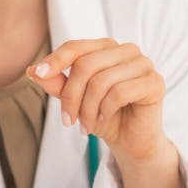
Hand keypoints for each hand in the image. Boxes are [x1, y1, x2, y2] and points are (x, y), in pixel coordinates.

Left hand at [26, 38, 166, 161]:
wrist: (131, 141)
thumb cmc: (103, 115)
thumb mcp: (75, 99)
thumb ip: (57, 83)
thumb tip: (32, 70)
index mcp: (107, 47)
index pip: (76, 46)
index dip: (56, 59)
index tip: (38, 73)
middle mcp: (127, 50)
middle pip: (86, 65)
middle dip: (71, 96)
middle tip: (67, 121)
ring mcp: (143, 64)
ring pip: (101, 81)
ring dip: (87, 109)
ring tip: (85, 126)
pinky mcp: (155, 82)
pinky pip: (120, 92)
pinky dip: (106, 110)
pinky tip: (104, 120)